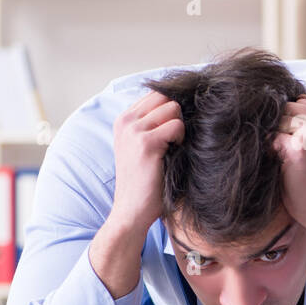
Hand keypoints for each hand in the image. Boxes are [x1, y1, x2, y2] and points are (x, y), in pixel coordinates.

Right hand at [109, 90, 184, 234]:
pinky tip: (173, 155)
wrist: (132, 211)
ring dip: (179, 128)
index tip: (173, 131)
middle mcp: (126, 121)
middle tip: (173, 141)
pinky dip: (181, 139)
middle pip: (165, 96)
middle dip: (176, 116)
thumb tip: (181, 105)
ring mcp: (134, 130)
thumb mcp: (141, 147)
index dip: (170, 109)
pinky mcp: (146, 143)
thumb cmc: (144, 182)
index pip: (155, 94)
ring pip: (173, 107)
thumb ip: (152, 124)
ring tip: (172, 148)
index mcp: (124, 120)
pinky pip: (177, 125)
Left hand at [271, 95, 305, 238]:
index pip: (302, 103)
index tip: (294, 138)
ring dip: (276, 136)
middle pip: (289, 108)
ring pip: (280, 120)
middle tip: (285, 147)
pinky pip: (272, 137)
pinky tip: (280, 162)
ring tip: (283, 154)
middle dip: (282, 126)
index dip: (292, 120)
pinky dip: (271, 149)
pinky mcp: (298, 147)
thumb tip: (287, 102)